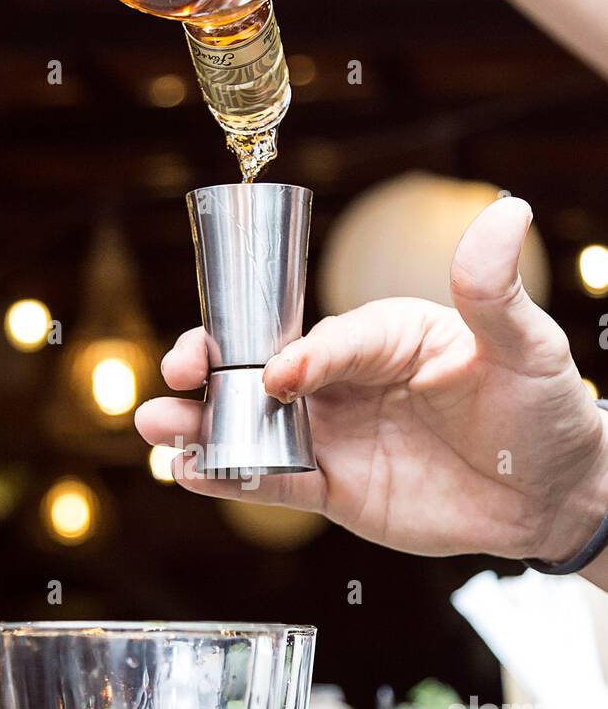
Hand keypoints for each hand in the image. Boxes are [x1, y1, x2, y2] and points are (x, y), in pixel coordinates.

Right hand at [136, 198, 607, 563]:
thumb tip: (504, 212)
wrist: (550, 496)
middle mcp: (347, 380)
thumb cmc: (542, 409)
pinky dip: (230, 477)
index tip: (280, 375)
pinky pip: (273, 481)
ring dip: (200, 421)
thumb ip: (493, 292)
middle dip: (216, 366)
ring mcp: (334, 435)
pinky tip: (189, 472)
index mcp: (385, 335)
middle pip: (265, 368)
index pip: (331, 339)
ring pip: (253, 424)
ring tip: (157, 425)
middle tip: (182, 369)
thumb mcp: (526, 347)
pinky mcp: (331, 487)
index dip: (301, 356)